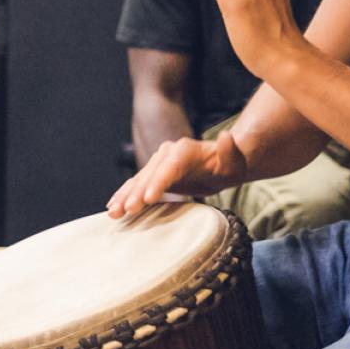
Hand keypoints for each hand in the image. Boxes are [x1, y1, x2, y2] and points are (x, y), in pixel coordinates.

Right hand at [106, 130, 248, 220]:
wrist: (221, 163)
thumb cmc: (229, 165)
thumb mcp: (235, 161)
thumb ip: (230, 151)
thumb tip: (226, 137)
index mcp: (185, 150)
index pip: (169, 167)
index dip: (157, 182)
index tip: (147, 198)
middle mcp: (168, 153)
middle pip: (150, 174)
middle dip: (137, 192)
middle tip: (127, 210)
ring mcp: (159, 162)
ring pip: (139, 180)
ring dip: (125, 195)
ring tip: (114, 211)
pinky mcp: (154, 173)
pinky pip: (136, 184)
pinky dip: (124, 194)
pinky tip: (113, 206)